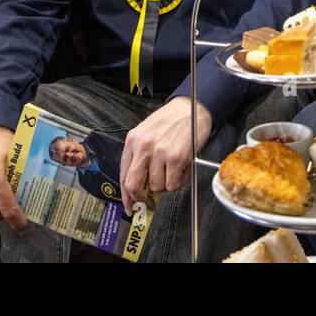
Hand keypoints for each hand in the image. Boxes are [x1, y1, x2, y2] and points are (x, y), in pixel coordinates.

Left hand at [120, 97, 211, 214]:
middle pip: (133, 185)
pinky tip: (182, 169)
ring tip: (174, 171)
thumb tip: (140, 187)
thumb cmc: (171, 121)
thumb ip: (140, 157)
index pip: (123, 175)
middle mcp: (143, 146)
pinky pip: (173, 184)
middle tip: (150, 202)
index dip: (126, 196)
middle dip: (141, 199)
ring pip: (156, 186)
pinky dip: (179, 182)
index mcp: (132, 141)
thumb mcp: (147, 134)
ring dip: (166, 185)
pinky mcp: (176, 157)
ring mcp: (159, 152)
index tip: (130, 207)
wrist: (192, 108)